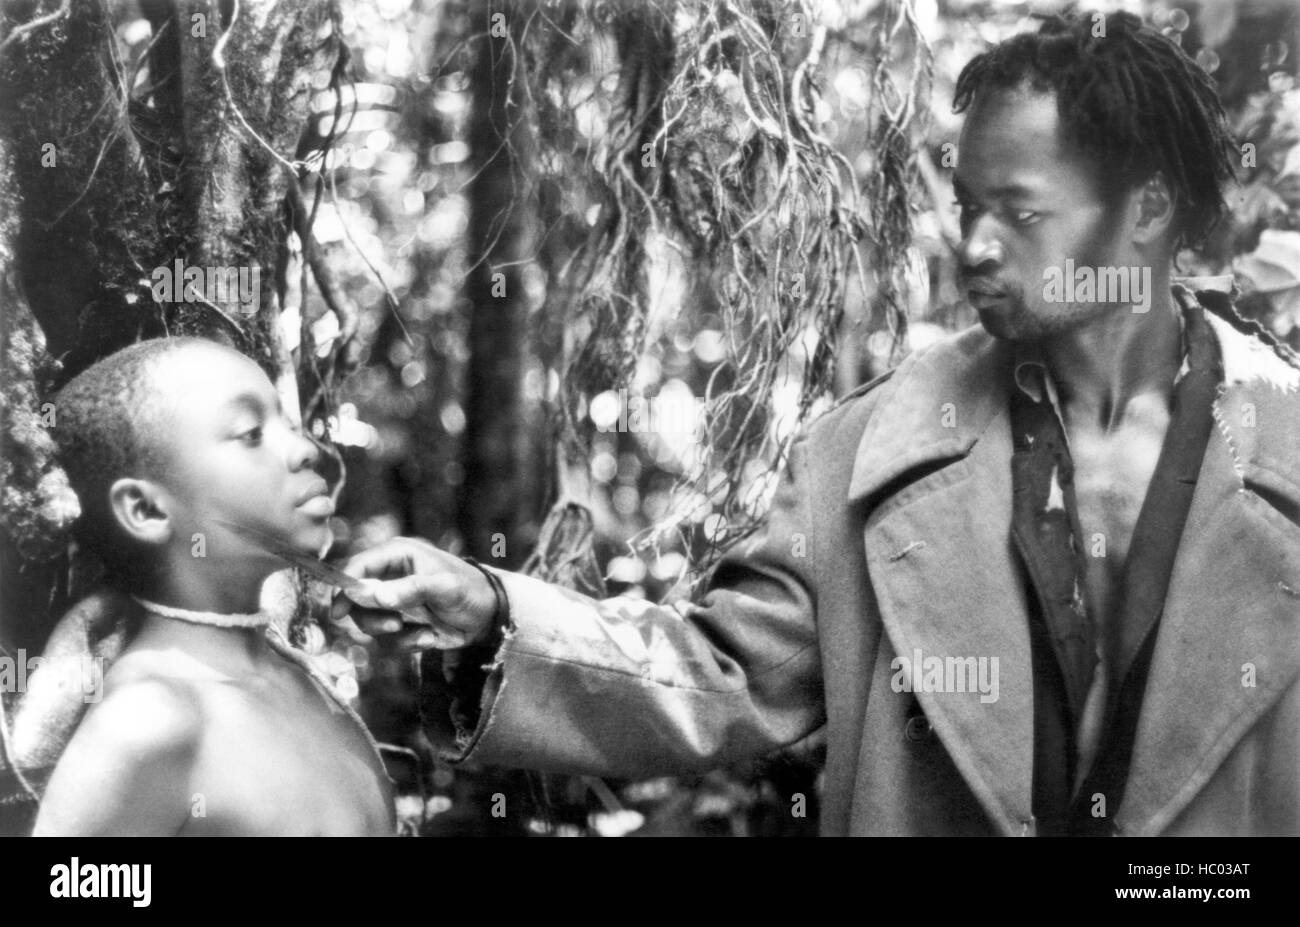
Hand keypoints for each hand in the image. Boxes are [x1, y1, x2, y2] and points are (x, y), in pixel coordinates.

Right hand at [328, 536, 499, 651]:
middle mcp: (390, 577)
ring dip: (394, 636)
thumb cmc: (470, 590)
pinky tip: (430, 638)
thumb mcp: (445, 586)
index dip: (344, 588)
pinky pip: (388, 641)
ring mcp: (394, 603)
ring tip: (424, 633)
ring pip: (370, 625)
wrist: (490, 615)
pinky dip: (408, 644)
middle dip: (373, 619)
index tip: (339, 611)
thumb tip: (376, 595)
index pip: (358, 567)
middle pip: (356, 601)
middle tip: (395, 626)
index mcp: (397, 555)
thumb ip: (411, 589)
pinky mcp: (401, 625)